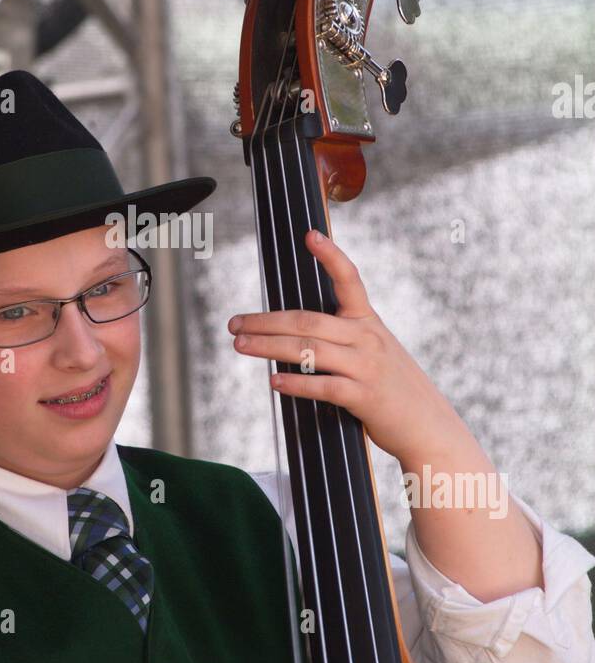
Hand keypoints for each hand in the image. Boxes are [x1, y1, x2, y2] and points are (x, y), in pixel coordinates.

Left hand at [227, 228, 464, 464]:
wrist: (428, 427)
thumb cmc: (394, 390)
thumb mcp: (375, 352)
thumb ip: (343, 340)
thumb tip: (293, 336)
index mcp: (368, 322)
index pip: (349, 279)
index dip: (331, 255)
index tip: (309, 235)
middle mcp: (367, 338)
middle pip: (307, 320)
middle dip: (265, 321)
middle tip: (235, 324)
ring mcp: (366, 366)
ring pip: (307, 349)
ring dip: (268, 347)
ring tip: (241, 345)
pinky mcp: (363, 396)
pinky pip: (322, 385)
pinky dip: (295, 383)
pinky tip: (274, 381)